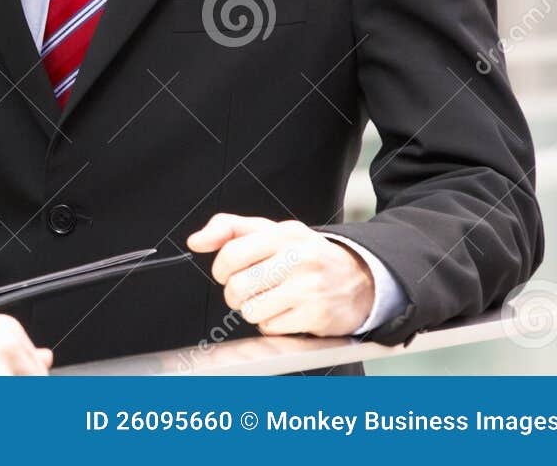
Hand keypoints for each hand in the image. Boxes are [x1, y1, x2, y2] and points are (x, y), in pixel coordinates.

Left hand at [187, 213, 373, 335]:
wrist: (361, 278)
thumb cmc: (305, 254)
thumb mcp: (271, 231)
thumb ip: (229, 228)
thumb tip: (195, 241)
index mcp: (282, 234)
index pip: (231, 253)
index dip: (220, 269)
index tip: (226, 273)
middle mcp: (297, 259)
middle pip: (238, 286)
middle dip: (234, 294)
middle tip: (246, 291)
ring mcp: (308, 288)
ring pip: (252, 310)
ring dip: (253, 310)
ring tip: (268, 300)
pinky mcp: (316, 315)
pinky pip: (271, 327)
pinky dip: (271, 324)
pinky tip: (285, 312)